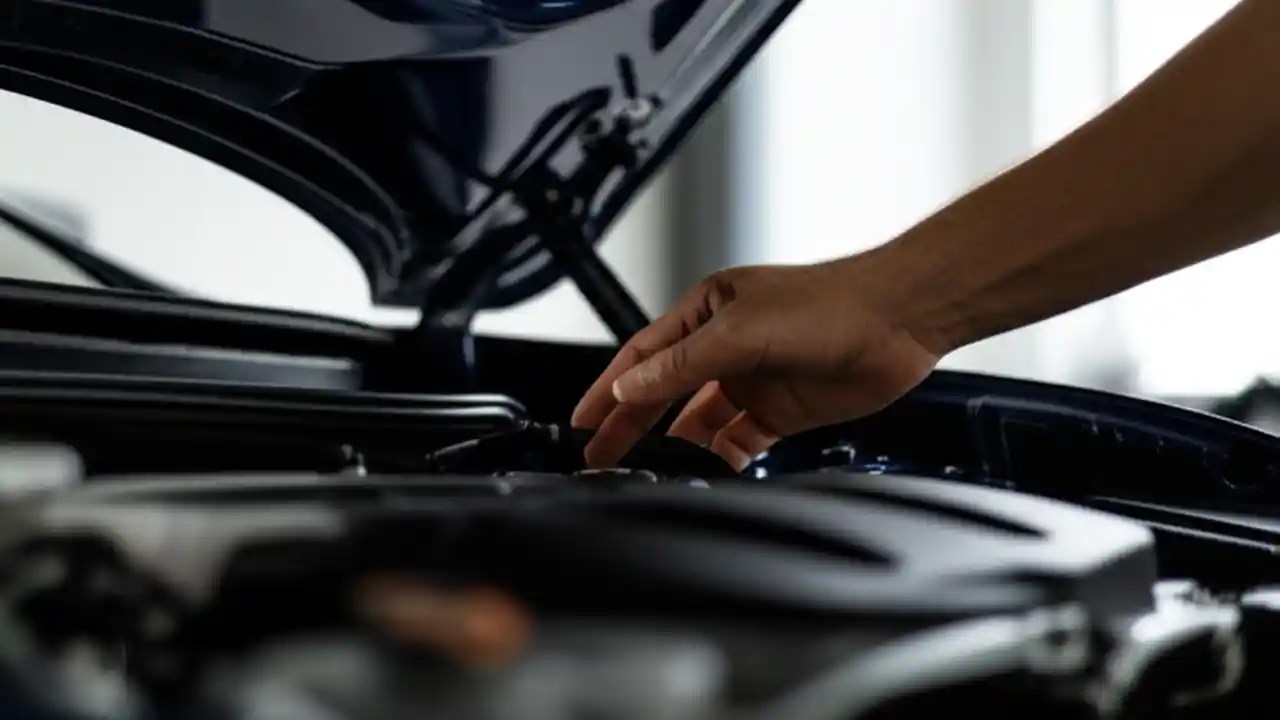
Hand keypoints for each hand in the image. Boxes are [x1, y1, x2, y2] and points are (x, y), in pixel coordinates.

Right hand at [571, 253, 942, 470]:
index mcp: (706, 311)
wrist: (899, 321)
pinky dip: (718, 458)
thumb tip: (627, 388)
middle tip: (599, 459)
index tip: (582, 421)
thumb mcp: (739, 331)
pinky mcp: (780, 411)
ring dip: (674, 445)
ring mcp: (752, 380)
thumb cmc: (828, 304)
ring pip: (697, 420)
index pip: (642, 354)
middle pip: (663, 393)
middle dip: (630, 425)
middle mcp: (725, 345)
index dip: (608, 388)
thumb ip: (680, 364)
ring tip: (646, 474)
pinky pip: (736, 440)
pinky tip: (703, 472)